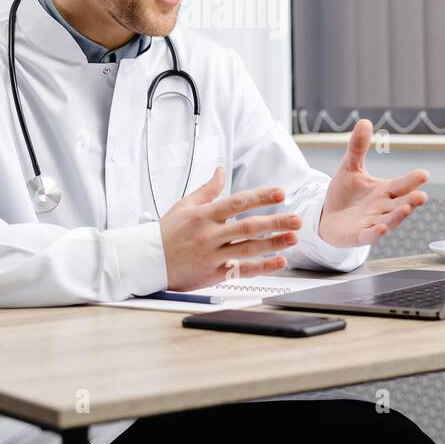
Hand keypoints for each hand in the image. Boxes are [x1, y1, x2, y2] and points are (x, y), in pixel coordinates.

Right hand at [159, 166, 302, 291]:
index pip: (237, 202)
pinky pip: (241, 270)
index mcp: (204, 215)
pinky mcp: (213, 274)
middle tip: (296, 218)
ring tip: (293, 238)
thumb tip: (221, 170)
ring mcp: (212, 255)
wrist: (148, 260)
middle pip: (247, 227)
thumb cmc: (167, 232)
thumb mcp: (185, 205)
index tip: (280, 193)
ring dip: (273, 244)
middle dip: (275, 222)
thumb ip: (208, 189)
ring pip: (248, 249)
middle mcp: (210, 234)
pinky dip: (262, 267)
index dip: (260, 197)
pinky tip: (279, 262)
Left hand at [319, 119, 429, 247]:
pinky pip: (370, 235)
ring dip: (398, 216)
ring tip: (407, 208)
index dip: (412, 180)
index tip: (424, 174)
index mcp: (384, 191)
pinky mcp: (359, 235)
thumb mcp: (350, 167)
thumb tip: (365, 121)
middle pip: (400, 204)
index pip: (401, 185)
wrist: (327, 217)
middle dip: (412, 200)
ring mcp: (372, 223)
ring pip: (389, 220)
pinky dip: (376, 233)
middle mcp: (382, 207)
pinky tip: (382, 228)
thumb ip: (358, 147)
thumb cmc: (344, 194)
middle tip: (422, 195)